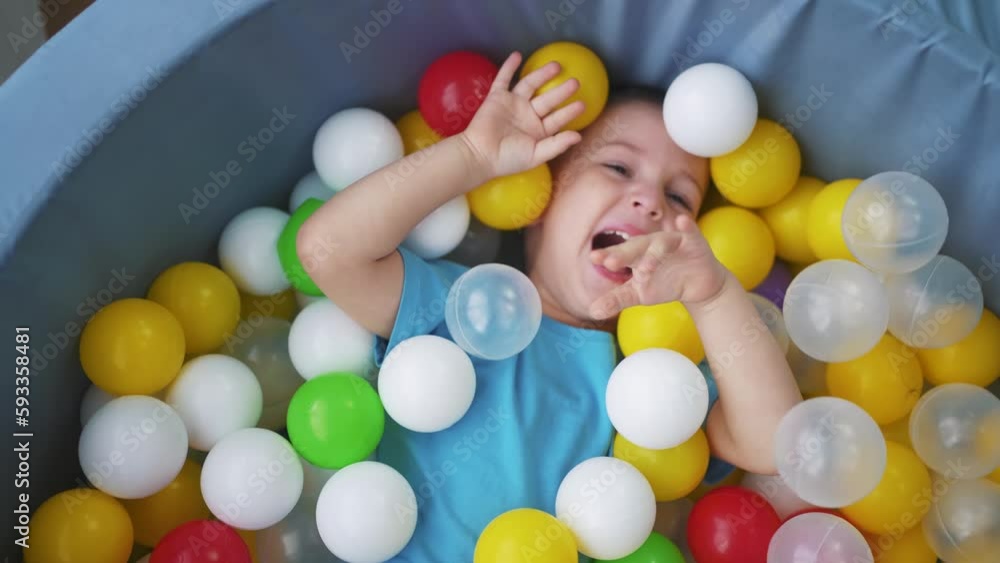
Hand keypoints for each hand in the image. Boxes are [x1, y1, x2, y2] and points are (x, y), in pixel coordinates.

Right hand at [460, 52, 585, 178]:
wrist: (480, 155)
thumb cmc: (508, 159)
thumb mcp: (536, 155)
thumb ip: (557, 145)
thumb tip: (579, 137)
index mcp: (538, 130)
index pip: (557, 119)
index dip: (569, 112)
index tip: (583, 104)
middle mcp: (528, 115)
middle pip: (548, 99)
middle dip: (561, 91)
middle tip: (575, 82)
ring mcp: (513, 104)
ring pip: (530, 85)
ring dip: (542, 74)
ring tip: (556, 65)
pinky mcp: (497, 97)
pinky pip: (503, 79)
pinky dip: (509, 67)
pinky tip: (517, 55)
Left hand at [588, 214, 732, 318]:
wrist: (698, 286)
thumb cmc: (663, 285)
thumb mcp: (638, 295)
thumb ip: (616, 300)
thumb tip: (592, 312)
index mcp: (635, 256)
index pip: (619, 254)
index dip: (607, 255)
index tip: (593, 258)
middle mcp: (651, 245)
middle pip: (636, 246)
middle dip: (624, 253)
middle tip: (610, 262)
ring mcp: (672, 241)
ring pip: (661, 243)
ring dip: (653, 253)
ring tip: (646, 268)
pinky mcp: (694, 242)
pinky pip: (690, 231)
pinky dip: (687, 225)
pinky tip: (681, 220)